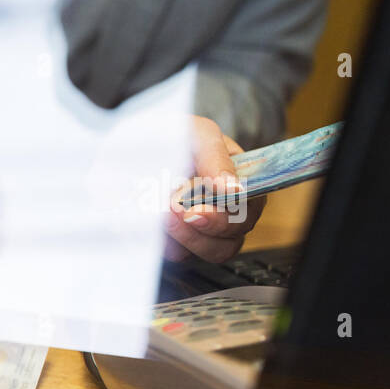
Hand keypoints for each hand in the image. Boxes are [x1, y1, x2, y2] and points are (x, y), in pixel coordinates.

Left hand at [165, 116, 266, 261]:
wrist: (141, 144)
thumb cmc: (178, 135)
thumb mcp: (198, 135)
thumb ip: (215, 159)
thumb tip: (233, 190)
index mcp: (242, 184)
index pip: (249, 211)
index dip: (226, 216)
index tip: (194, 210)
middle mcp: (230, 210)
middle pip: (232, 238)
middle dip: (202, 228)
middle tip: (170, 210)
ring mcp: (206, 229)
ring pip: (210, 251)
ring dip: (185, 238)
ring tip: (159, 215)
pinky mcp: (182, 241)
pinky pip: (182, 253)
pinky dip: (167, 242)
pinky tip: (151, 222)